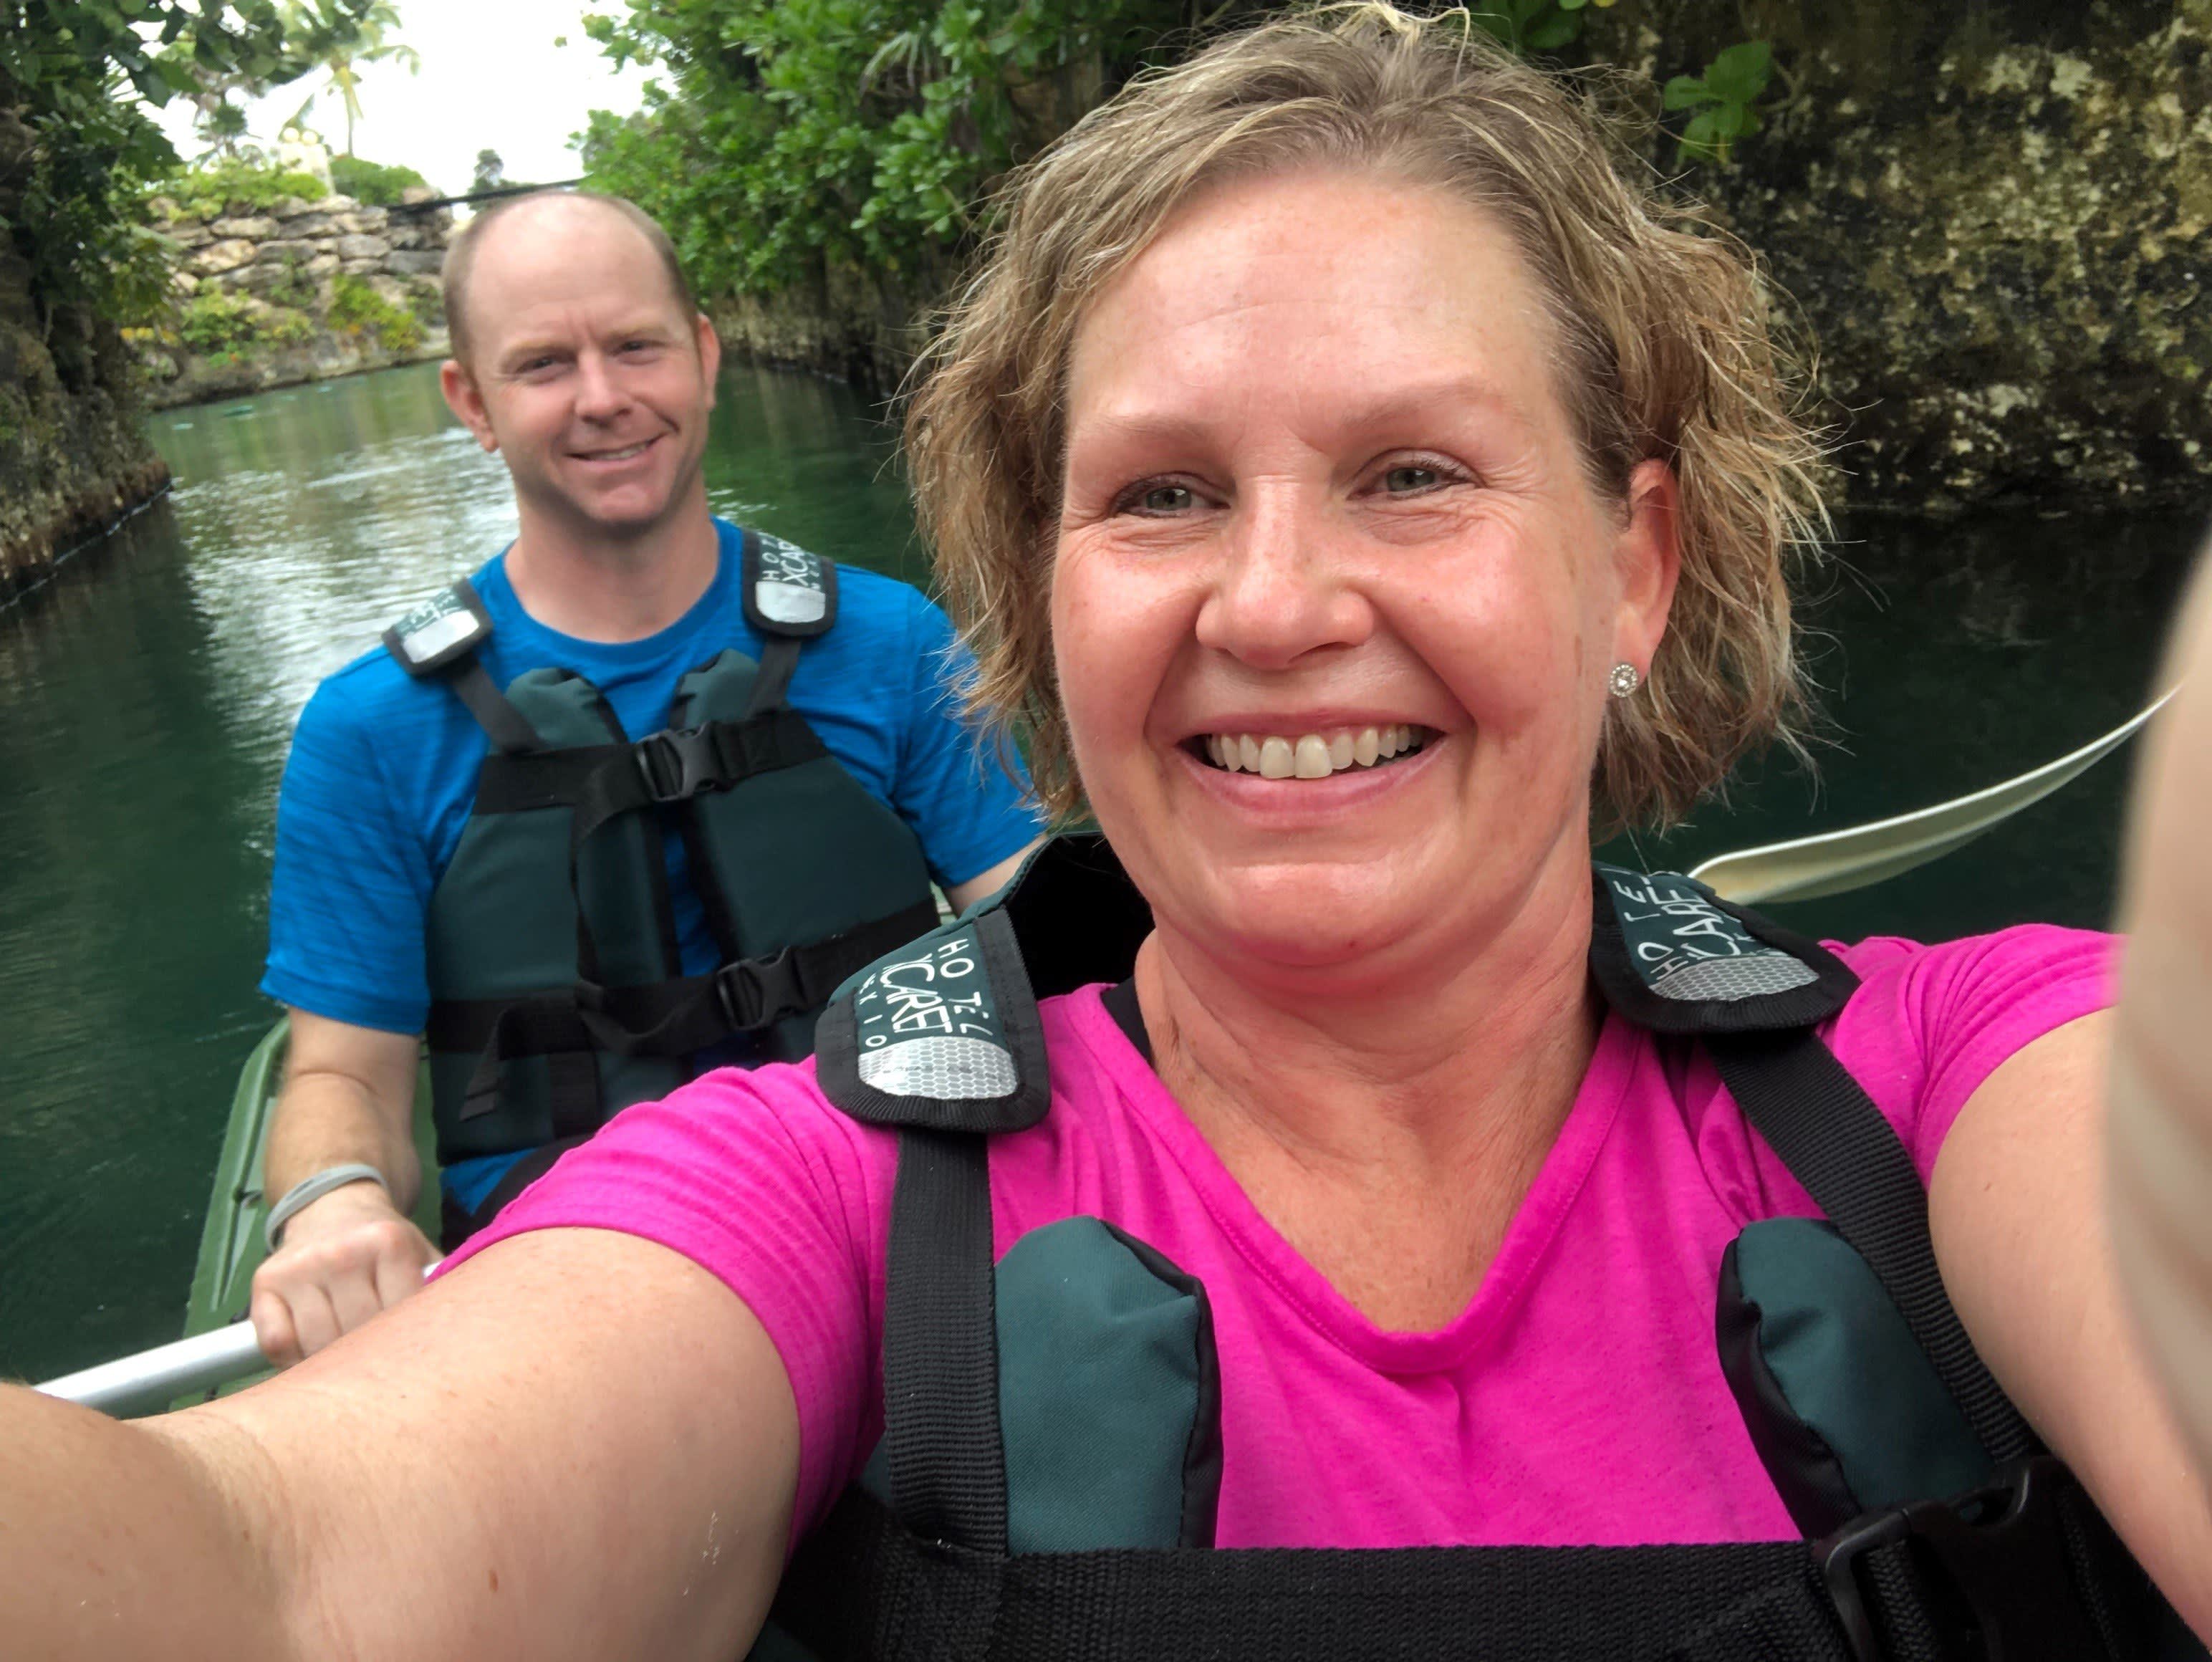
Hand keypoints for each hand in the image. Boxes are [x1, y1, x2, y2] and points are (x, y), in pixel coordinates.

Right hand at [248, 1181, 438, 1366]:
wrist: (333, 1210)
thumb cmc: (384, 1246)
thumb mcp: (420, 1253)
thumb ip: (442, 1286)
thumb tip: (455, 1337)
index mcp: (387, 1242)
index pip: (401, 1313)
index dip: (407, 1345)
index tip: (411, 1360)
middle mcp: (340, 1252)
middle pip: (358, 1333)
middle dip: (371, 1360)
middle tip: (380, 1374)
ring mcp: (299, 1267)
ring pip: (317, 1342)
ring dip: (331, 1365)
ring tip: (347, 1368)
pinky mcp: (264, 1282)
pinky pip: (278, 1342)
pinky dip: (292, 1361)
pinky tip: (311, 1359)